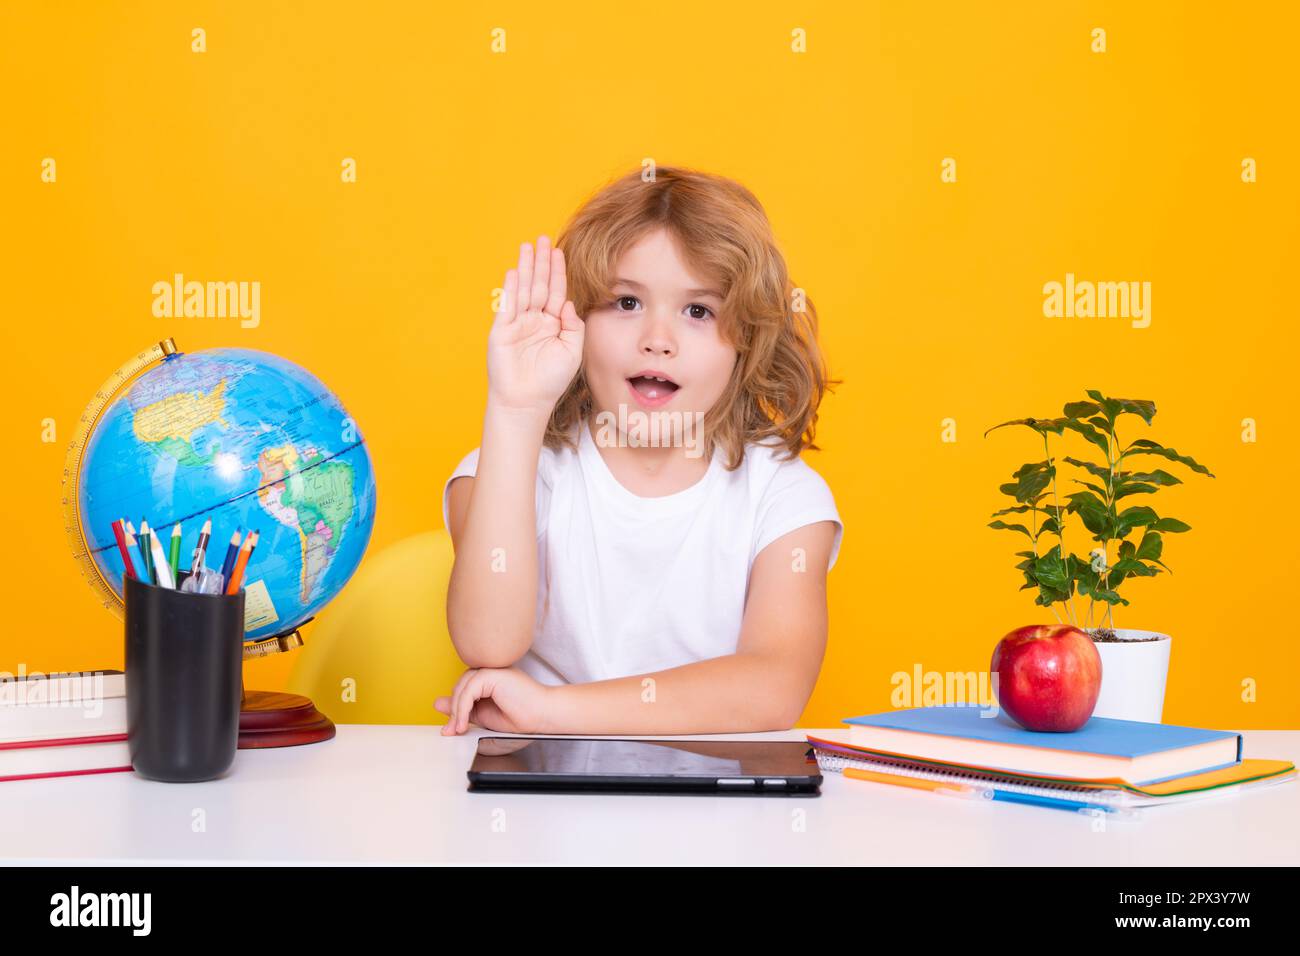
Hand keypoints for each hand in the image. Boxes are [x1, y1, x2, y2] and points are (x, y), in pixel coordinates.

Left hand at [435, 666, 556, 734]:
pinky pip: (468, 691)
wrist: (543, 715)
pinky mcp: (492, 674)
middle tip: (451, 731)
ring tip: (458, 729)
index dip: (455, 708)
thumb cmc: (522, 716)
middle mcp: (490, 671)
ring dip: (456, 711)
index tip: (451, 729)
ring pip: (462, 687)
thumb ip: (464, 709)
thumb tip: (439, 704)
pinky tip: (463, 724)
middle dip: (453, 710)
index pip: (464, 688)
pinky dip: (462, 708)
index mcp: (490, 679)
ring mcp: (492, 670)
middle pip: (461, 686)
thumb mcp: (484, 716)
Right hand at [487, 235, 584, 414]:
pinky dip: (511, 288)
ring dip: (526, 268)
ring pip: (523, 290)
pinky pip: (507, 305)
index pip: (556, 291)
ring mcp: (517, 324)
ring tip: (527, 246)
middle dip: (541, 262)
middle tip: (542, 239)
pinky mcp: (501, 331)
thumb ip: (573, 325)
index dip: (557, 272)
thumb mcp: (573, 350)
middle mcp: (534, 320)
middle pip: (539, 285)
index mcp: (552, 324)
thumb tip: (567, 303)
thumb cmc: (551, 380)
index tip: (558, 252)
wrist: (527, 402)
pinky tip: (515, 272)